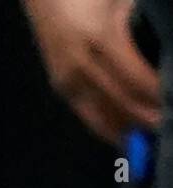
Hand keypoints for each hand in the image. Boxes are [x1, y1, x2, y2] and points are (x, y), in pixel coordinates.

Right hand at [23, 0, 160, 143]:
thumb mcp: (122, 3)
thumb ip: (144, 28)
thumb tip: (166, 60)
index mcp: (100, 42)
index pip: (136, 82)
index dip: (157, 98)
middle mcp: (80, 68)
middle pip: (120, 106)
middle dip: (145, 120)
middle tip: (166, 129)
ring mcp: (67, 80)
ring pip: (101, 118)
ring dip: (126, 131)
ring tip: (148, 139)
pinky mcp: (60, 87)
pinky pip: (88, 114)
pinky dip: (108, 126)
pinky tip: (125, 133)